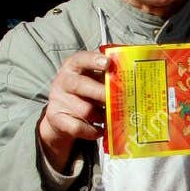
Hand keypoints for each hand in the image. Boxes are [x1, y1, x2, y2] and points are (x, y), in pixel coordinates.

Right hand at [38, 50, 108, 171]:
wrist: (61, 115)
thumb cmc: (84, 93)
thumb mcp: (92, 80)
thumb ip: (106, 77)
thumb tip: (132, 80)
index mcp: (73, 67)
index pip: (81, 59)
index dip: (94, 60)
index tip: (108, 63)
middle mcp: (63, 81)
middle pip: (80, 85)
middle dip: (101, 93)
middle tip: (119, 99)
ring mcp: (58, 100)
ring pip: (84, 110)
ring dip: (102, 115)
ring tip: (113, 117)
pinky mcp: (56, 118)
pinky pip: (77, 127)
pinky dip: (91, 131)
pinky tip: (100, 130)